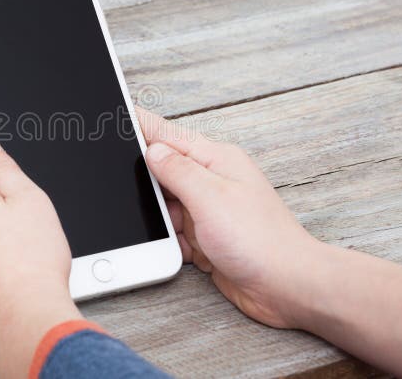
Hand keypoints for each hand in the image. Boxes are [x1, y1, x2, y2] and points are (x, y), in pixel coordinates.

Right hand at [136, 106, 319, 328]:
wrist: (287, 286)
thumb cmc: (262, 241)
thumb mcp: (211, 197)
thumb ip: (177, 171)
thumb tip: (152, 150)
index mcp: (215, 159)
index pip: (167, 134)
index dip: (139, 125)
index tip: (114, 115)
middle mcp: (211, 180)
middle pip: (161, 169)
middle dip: (146, 182)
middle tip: (132, 190)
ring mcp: (208, 209)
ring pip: (164, 203)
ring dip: (161, 217)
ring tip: (176, 229)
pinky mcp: (205, 236)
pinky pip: (173, 231)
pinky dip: (171, 240)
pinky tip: (184, 248)